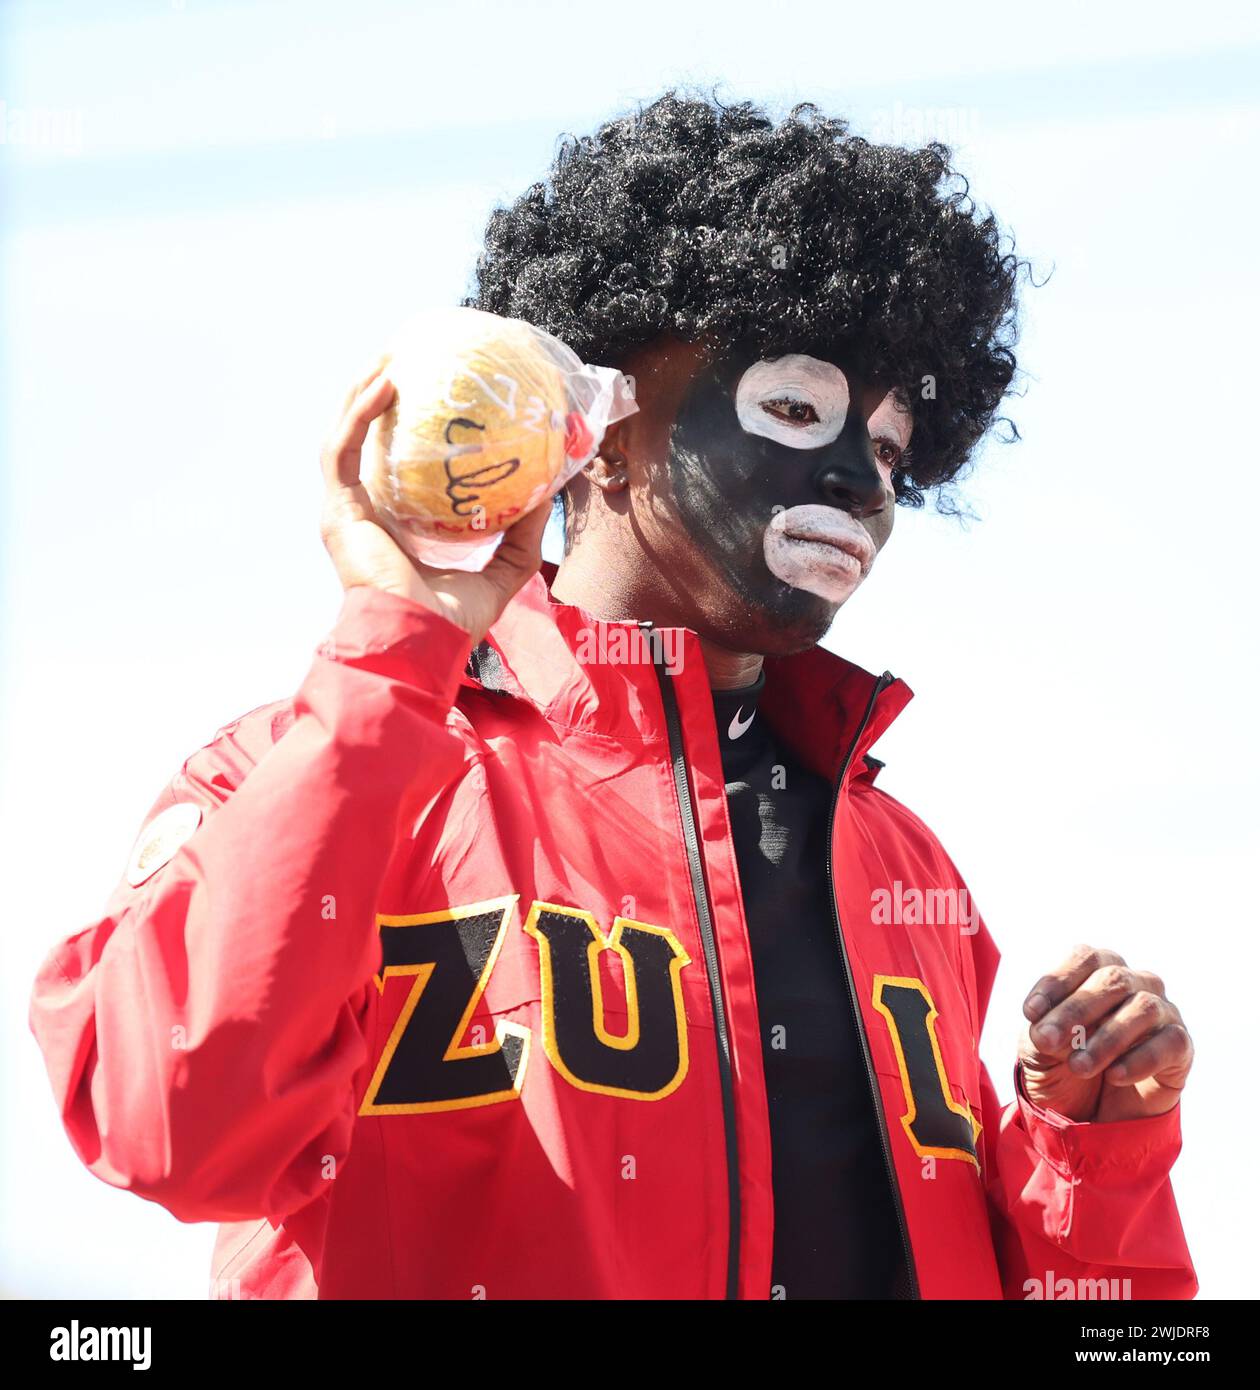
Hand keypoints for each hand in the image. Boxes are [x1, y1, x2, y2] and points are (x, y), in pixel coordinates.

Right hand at [319, 362, 550, 646]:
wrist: (420, 645)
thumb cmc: (452, 621)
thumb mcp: (502, 573)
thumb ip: (522, 536)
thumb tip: (550, 495)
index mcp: (396, 527)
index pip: (397, 467)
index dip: (409, 429)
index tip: (435, 395)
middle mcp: (365, 514)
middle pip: (364, 442)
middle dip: (378, 396)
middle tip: (409, 359)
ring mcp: (345, 512)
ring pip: (344, 436)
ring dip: (362, 392)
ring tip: (391, 357)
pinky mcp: (338, 511)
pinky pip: (342, 449)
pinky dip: (360, 413)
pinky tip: (385, 382)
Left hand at [1019, 944, 1192, 1122]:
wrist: (1091, 1112)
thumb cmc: (1062, 1064)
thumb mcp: (1040, 1048)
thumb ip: (1043, 1034)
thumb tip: (1047, 1033)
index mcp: (1099, 970)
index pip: (1084, 958)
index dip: (1057, 981)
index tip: (1030, 1012)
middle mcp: (1135, 983)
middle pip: (1112, 979)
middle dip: (1075, 1010)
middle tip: (1048, 1041)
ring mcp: (1162, 1013)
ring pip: (1142, 1008)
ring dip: (1106, 1038)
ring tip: (1079, 1066)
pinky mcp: (1180, 1047)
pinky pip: (1169, 1043)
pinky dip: (1139, 1059)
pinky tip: (1115, 1076)